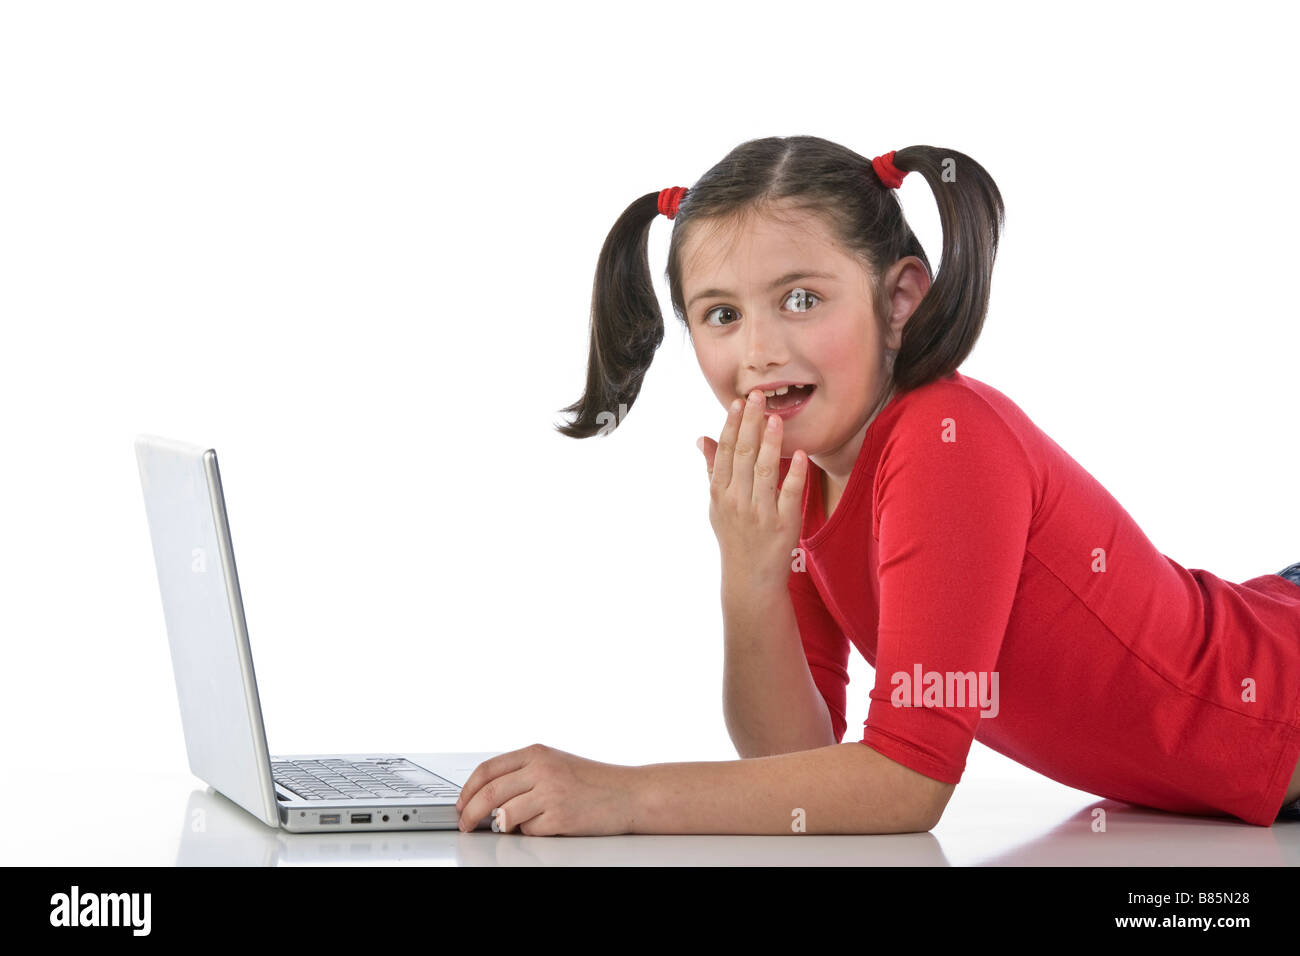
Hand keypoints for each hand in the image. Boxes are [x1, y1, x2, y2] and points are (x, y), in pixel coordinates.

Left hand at [454, 743, 638, 835]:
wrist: (629, 793)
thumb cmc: (594, 781)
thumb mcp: (556, 764)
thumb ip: (524, 774)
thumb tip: (487, 797)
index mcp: (537, 753)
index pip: (488, 769)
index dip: (468, 790)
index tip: (461, 804)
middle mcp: (542, 769)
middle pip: (489, 793)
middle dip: (470, 813)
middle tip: (466, 825)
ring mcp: (550, 793)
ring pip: (505, 814)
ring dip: (501, 825)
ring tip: (513, 825)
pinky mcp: (559, 817)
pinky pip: (529, 831)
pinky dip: (531, 831)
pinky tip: (547, 824)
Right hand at [697, 389, 808, 593]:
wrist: (750, 578)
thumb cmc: (734, 536)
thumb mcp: (717, 504)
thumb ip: (712, 470)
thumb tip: (701, 438)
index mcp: (720, 493)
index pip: (724, 452)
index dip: (730, 425)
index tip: (738, 401)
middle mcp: (737, 501)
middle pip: (742, 455)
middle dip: (749, 423)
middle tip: (758, 396)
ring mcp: (760, 513)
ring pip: (763, 471)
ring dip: (770, 443)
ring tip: (776, 418)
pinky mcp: (783, 525)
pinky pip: (789, 495)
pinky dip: (794, 475)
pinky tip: (800, 455)